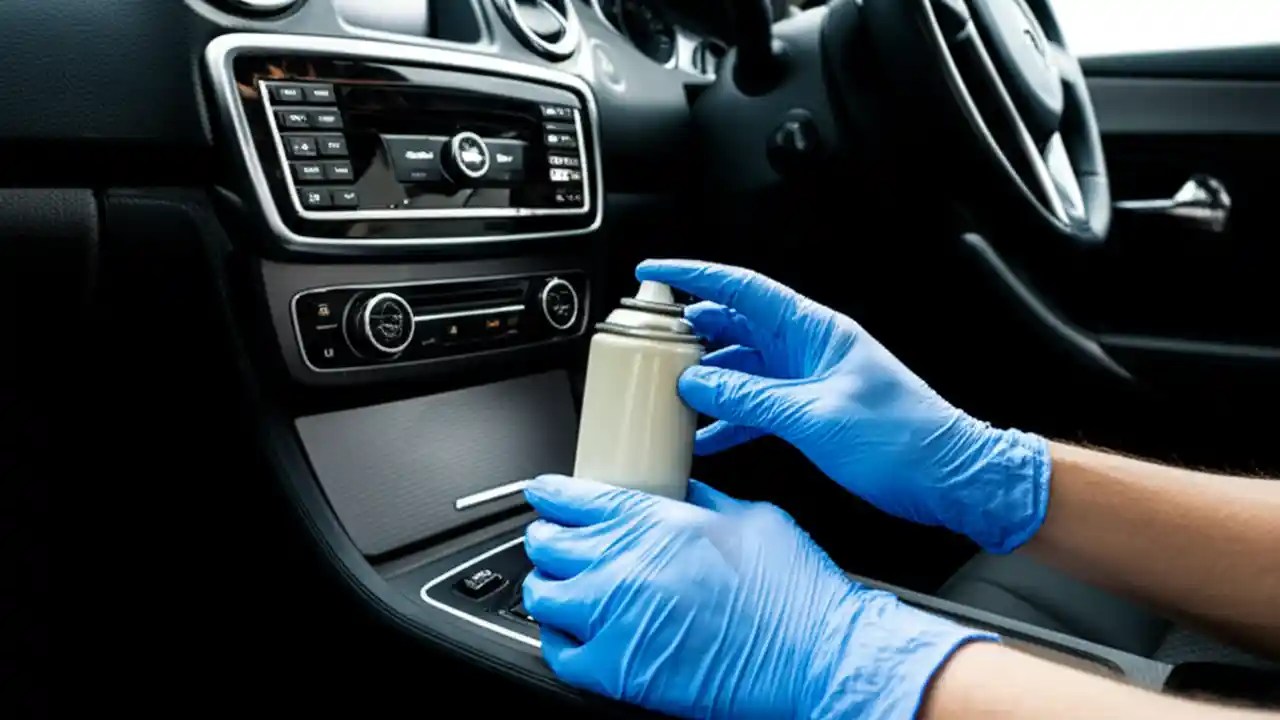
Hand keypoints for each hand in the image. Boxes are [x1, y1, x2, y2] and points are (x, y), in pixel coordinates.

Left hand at [522, 475, 994, 718]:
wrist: (814, 654)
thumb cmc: (792, 588)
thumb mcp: (747, 514)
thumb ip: (699, 498)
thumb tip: (677, 489)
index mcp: (651, 521)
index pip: (570, 498)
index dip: (551, 494)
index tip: (547, 495)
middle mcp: (621, 566)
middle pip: (546, 542)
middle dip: (551, 538)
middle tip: (562, 542)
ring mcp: (612, 620)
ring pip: (543, 594)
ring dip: (552, 586)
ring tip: (568, 587)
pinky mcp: (616, 672)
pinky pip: (557, 652)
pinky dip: (560, 639)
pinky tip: (576, 633)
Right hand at [635, 259, 1050, 552]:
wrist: (949, 477)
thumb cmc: (904, 437)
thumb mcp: (815, 415)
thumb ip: (750, 397)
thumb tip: (697, 381)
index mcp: (814, 330)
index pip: (743, 288)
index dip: (695, 276)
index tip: (655, 273)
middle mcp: (807, 347)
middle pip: (735, 325)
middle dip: (690, 331)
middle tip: (648, 341)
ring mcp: (805, 379)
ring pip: (740, 367)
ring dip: (705, 380)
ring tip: (666, 391)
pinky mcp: (807, 411)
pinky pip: (754, 405)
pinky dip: (727, 418)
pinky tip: (702, 435)